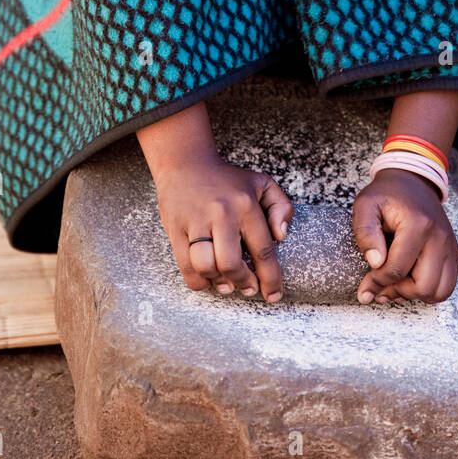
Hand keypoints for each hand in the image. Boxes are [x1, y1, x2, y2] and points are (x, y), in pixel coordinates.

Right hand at [154, 155, 292, 301]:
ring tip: (227, 284)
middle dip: (243, 282)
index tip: (274, 295)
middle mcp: (221, 214)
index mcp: (246, 205)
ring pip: (206, 267)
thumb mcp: (263, 183)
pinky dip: (198, 281)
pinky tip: (208, 279)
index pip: (263, 249)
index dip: (271, 278)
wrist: (186, 163)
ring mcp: (195, 222)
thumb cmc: (228, 179)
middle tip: (248, 288)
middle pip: (231, 263)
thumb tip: (281, 236)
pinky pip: (185, 267)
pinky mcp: (175, 229)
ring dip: (219, 283)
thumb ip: (282, 206)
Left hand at [352, 167, 457, 304]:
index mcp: (417, 224)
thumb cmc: (386, 195)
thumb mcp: (365, 205)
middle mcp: (440, 237)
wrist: (413, 182)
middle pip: (423, 287)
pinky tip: (409, 280)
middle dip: (397, 292)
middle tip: (380, 286)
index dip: (376, 283)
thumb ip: (365, 233)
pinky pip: (447, 286)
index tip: (364, 289)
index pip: (397, 269)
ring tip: (395, 284)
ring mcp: (450, 246)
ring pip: (439, 292)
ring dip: (414, 294)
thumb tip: (375, 263)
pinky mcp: (454, 253)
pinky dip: (428, 291)